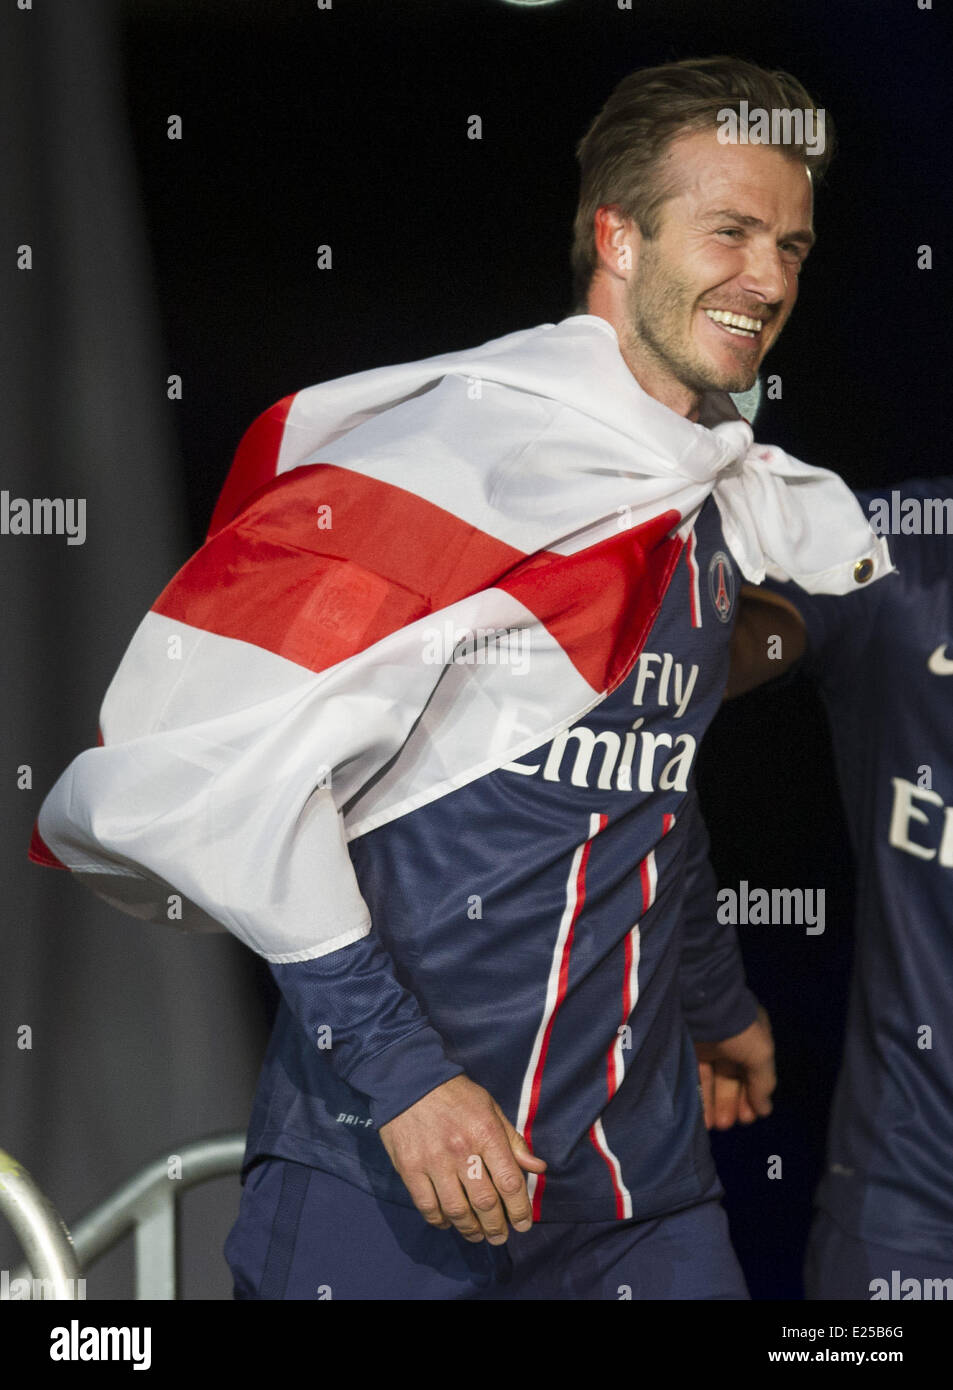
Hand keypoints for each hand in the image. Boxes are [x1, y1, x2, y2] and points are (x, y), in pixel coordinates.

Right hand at [378, 1074, 546, 1243]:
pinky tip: (448, 1222)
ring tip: (478, 1235)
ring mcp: (434, 1161)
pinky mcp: (409, 1168)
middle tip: (500, 1236)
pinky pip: (427, 1206)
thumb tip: (538, 1168)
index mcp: (486, 1133)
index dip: (520, 1209)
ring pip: (457, 1210)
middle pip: (485, 1202)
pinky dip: (440, 1220)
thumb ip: (513, 1140)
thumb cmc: (455, 1094)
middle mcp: (462, 1151)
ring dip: (470, 1230)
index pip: (510, 1182)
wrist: (409, 1079)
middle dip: (497, 1227)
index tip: (524, 1224)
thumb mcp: (490, 1108)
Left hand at [694, 1004, 774, 1129]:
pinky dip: (698, 1095)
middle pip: (731, 1078)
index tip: (749, 1118)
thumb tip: (765, 1110)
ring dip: (714, 1104)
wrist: (702, 1003)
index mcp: (752, 1038)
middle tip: (728, 1125)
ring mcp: (707, 1044)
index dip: (751, 1096)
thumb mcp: (761, 1054)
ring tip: (714, 1126)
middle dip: (731, 1103)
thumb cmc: (738, 1029)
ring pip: (711, 1080)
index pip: (753, 1072)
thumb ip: (763, 1082)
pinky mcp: (686, 1047)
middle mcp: (730, 1042)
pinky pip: (694, 1076)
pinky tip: (700, 1116)